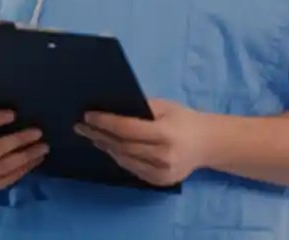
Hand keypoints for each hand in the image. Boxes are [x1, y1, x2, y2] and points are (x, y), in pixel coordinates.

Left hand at [75, 99, 207, 186]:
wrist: (208, 144)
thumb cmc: (184, 119)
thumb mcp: (165, 106)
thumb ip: (140, 107)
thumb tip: (110, 106)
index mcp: (165, 133)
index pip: (128, 129)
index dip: (106, 123)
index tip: (88, 116)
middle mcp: (163, 156)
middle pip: (123, 146)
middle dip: (99, 135)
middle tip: (81, 126)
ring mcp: (161, 172)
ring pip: (124, 159)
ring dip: (105, 147)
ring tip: (91, 135)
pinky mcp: (159, 182)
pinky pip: (132, 168)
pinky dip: (118, 157)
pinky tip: (108, 147)